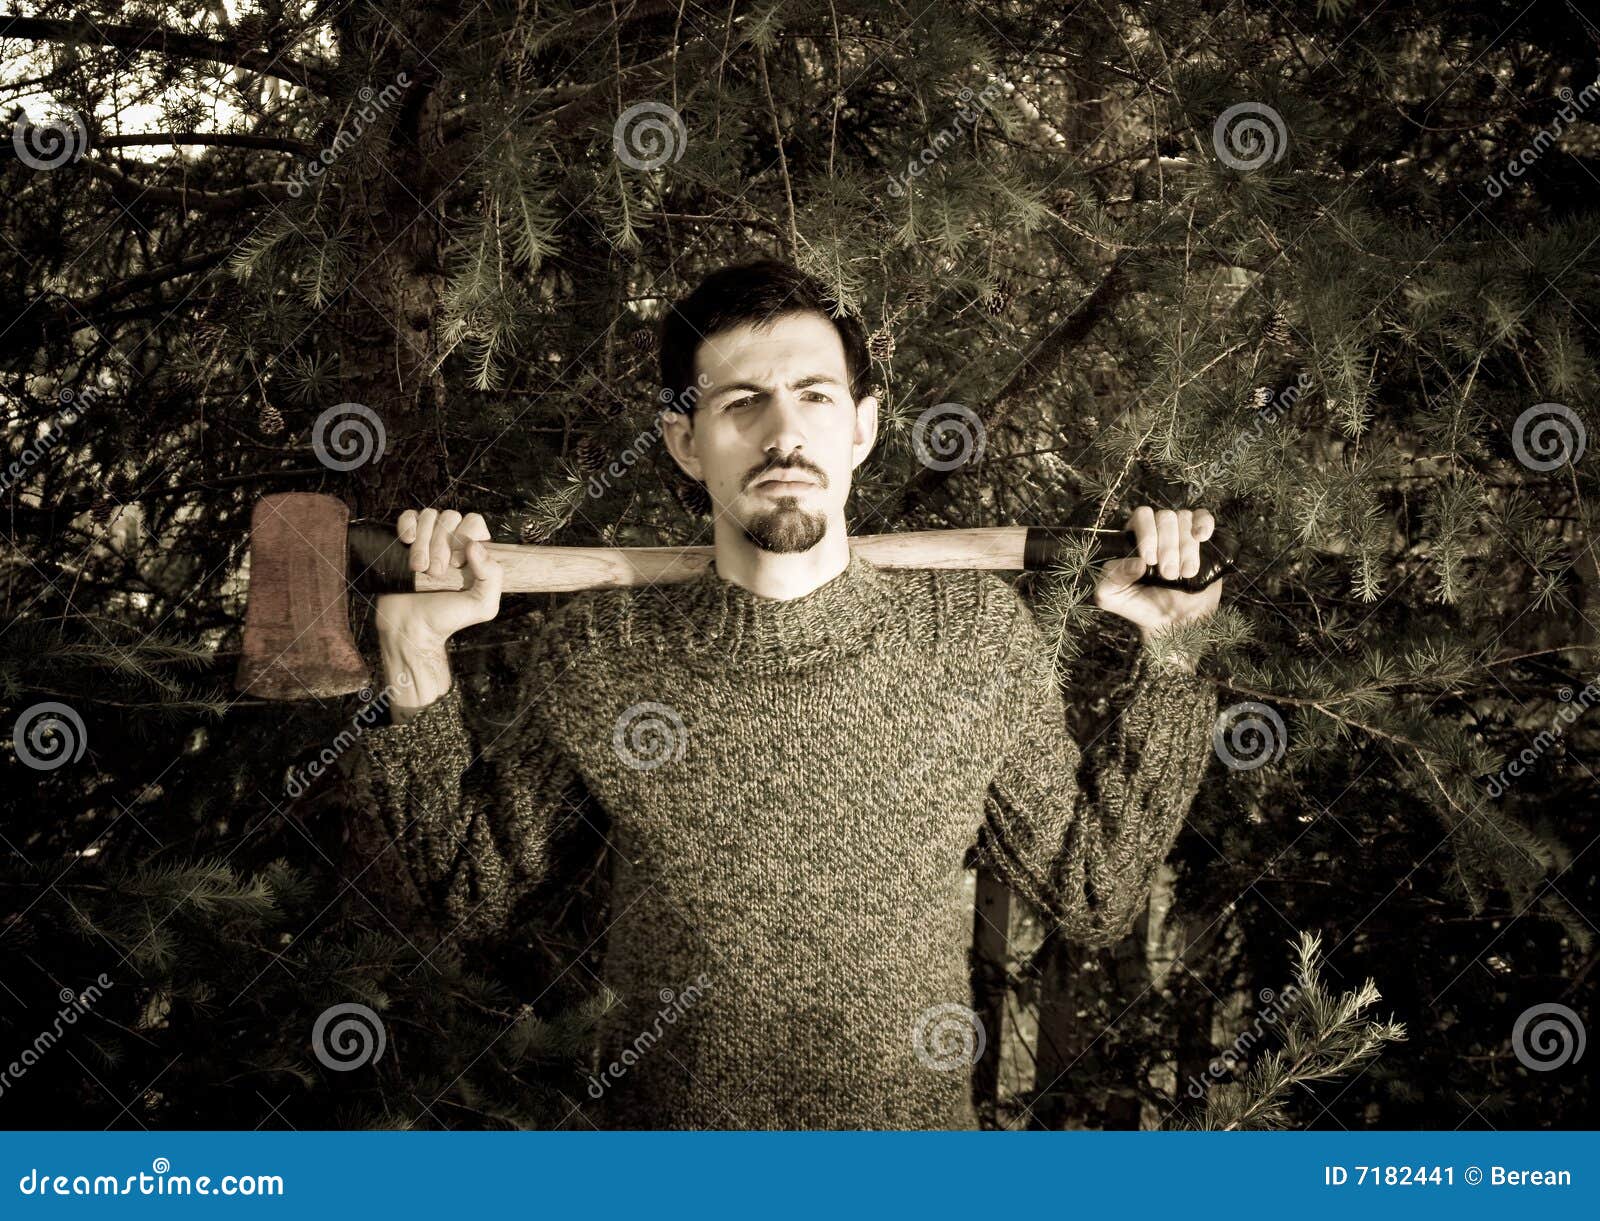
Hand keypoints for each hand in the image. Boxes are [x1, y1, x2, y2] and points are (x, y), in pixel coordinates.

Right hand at [374, 508, 502, 716]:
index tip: (456, 564)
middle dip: (441, 544)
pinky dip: (407, 525)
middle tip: (436, 572)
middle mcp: (452, 542)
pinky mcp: (405, 541)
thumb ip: (493, 576)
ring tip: (419, 569)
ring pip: (429, 516)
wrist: (411, 627)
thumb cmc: (448, 618)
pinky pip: (408, 516)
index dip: (465, 536)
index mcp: (474, 553)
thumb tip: (475, 545)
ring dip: (423, 542)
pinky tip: (406, 542)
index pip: (474, 522)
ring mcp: (427, 540)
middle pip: (450, 517)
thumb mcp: (482, 605)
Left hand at [1094, 506, 1222, 642]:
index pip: (1141, 516)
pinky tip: (1202, 537)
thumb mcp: (1111, 597)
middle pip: (1165, 517)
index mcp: (1133, 537)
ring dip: (1186, 547)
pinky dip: (1204, 523)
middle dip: (1168, 546)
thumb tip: (1136, 562)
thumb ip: (1111, 578)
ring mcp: (1180, 533)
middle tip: (1168, 574)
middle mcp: (1157, 530)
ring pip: (1185, 520)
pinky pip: (1204, 517)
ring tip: (1185, 573)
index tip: (1149, 561)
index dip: (1147, 534)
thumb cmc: (1140, 606)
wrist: (1174, 623)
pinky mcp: (1201, 541)